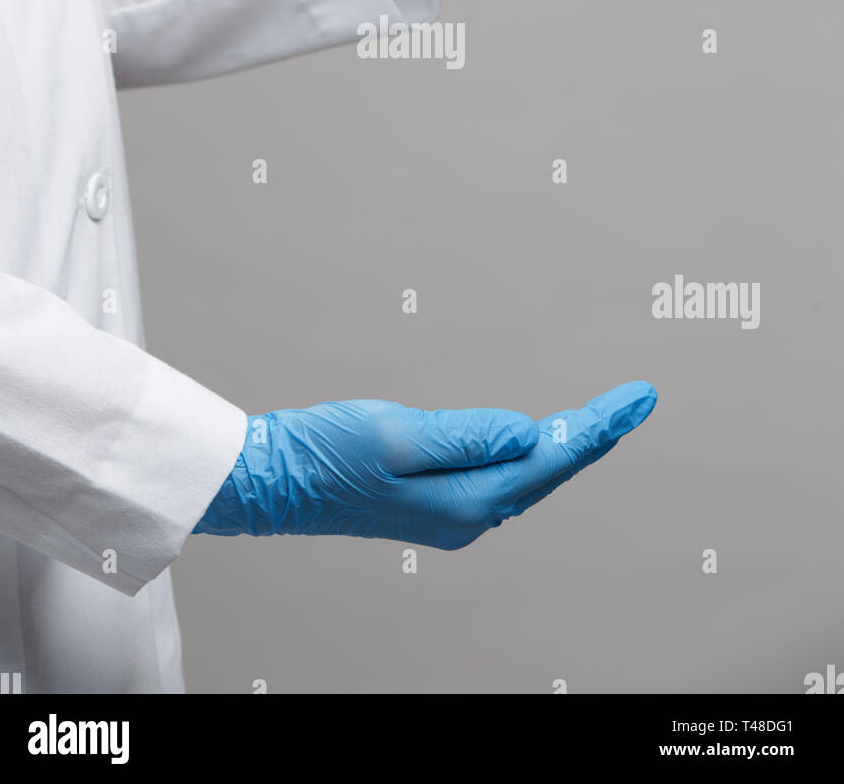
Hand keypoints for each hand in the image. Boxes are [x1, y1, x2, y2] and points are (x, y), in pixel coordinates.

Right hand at [192, 381, 655, 546]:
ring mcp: (453, 515)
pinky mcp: (437, 503)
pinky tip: (544, 439)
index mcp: (465, 501)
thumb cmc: (327, 451)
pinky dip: (533, 454)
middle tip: (638, 400)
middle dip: (597, 435)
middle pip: (549, 471)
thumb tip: (528, 433)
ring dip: (569, 446)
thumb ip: (467, 434)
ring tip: (608, 417)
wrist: (277, 479)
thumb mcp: (398, 434)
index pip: (551, 459)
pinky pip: (502, 476)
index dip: (600, 427)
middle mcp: (467, 517)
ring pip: (529, 476)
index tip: (638, 398)